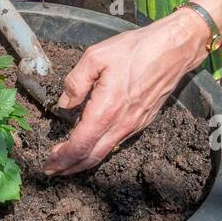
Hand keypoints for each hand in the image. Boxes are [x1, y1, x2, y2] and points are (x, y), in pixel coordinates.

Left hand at [43, 12, 210, 175]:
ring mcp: (134, 124)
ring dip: (84, 161)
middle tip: (52, 171)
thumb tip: (64, 103)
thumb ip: (76, 82)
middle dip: (69, 167)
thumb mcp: (96, 56)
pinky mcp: (143, 121)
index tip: (48, 164)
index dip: (62, 158)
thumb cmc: (137, 50)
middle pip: (92, 156)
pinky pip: (117, 142)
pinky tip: (92, 145)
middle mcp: (121, 123)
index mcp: (106, 109)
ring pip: (105, 152)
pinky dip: (100, 150)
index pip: (80, 144)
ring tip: (67, 162)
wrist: (174, 50)